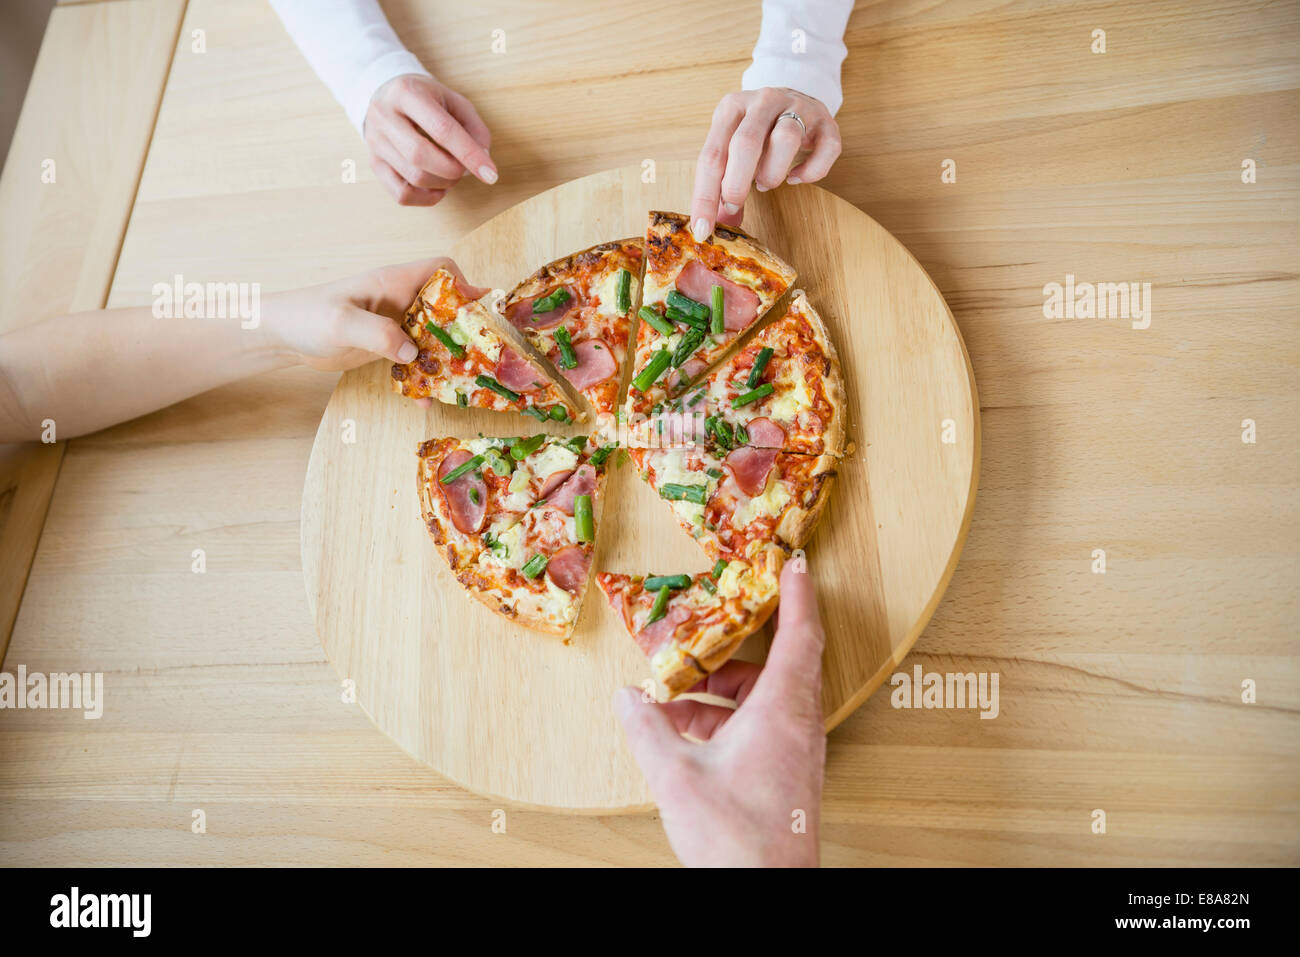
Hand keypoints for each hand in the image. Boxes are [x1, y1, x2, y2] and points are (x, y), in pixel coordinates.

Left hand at [265, 258, 487, 390]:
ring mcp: (394, 322)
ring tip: (458, 381)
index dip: (463, 286)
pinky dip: (423, 375)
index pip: (441, 269)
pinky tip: (424, 398)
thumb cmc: (307, 317)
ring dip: (446, 357)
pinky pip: (415, 358)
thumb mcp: (342, 324)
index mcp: (393, 282)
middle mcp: (399, 299)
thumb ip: (378, 334)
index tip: (474, 314)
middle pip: (446, 305)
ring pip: (434, 334)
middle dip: (464, 328)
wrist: (281, 335)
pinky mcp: (387, 344)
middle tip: (476, 356)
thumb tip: (412, 354)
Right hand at [364, 74, 495, 205]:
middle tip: (466, 169)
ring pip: (413, 177)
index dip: (469, 154)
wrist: (388, 96)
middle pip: (420, 156)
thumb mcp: (454, 102)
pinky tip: (438, 187)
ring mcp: (375, 141)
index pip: (441, 129)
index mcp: (406, 93)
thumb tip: (482, 160)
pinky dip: (427, 197)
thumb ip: (474, 128)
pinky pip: (401, 194)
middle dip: (453, 170)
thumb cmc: (427, 100)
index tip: (491, 174)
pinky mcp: (374, 163)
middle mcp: (384, 116)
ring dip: (444, 184)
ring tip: (453, 173)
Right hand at [614, 560, 826, 866]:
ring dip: (720, 693)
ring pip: (762, 700)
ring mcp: (796, 752)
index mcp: (783, 712)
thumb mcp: (675, 776)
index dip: (797, 595)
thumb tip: (628, 698)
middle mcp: (798, 726)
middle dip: (733, 648)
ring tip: (673, 698)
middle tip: (704, 632)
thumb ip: (648, 729)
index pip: (800, 636)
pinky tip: (682, 734)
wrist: (765, 894)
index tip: (793, 563)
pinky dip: (724, 721)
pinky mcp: (786, 775)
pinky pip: (759, 729)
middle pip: (776, 665)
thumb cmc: (737, 841)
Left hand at [690, 88, 840, 238]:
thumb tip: (721, 222)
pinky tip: (796, 178)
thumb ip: (723, 182)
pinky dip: (811, 172)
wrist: (794, 98)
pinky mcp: (826, 121)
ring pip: (786, 139)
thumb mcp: (732, 147)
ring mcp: (798, 108)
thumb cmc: (758, 131)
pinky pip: (826, 149)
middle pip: (746, 143)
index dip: (705, 195)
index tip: (703, 228)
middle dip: (736, 184)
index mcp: (732, 107)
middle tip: (733, 206)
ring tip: (765, 183)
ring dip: (772, 173)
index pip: (712, 155)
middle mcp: (763, 102)